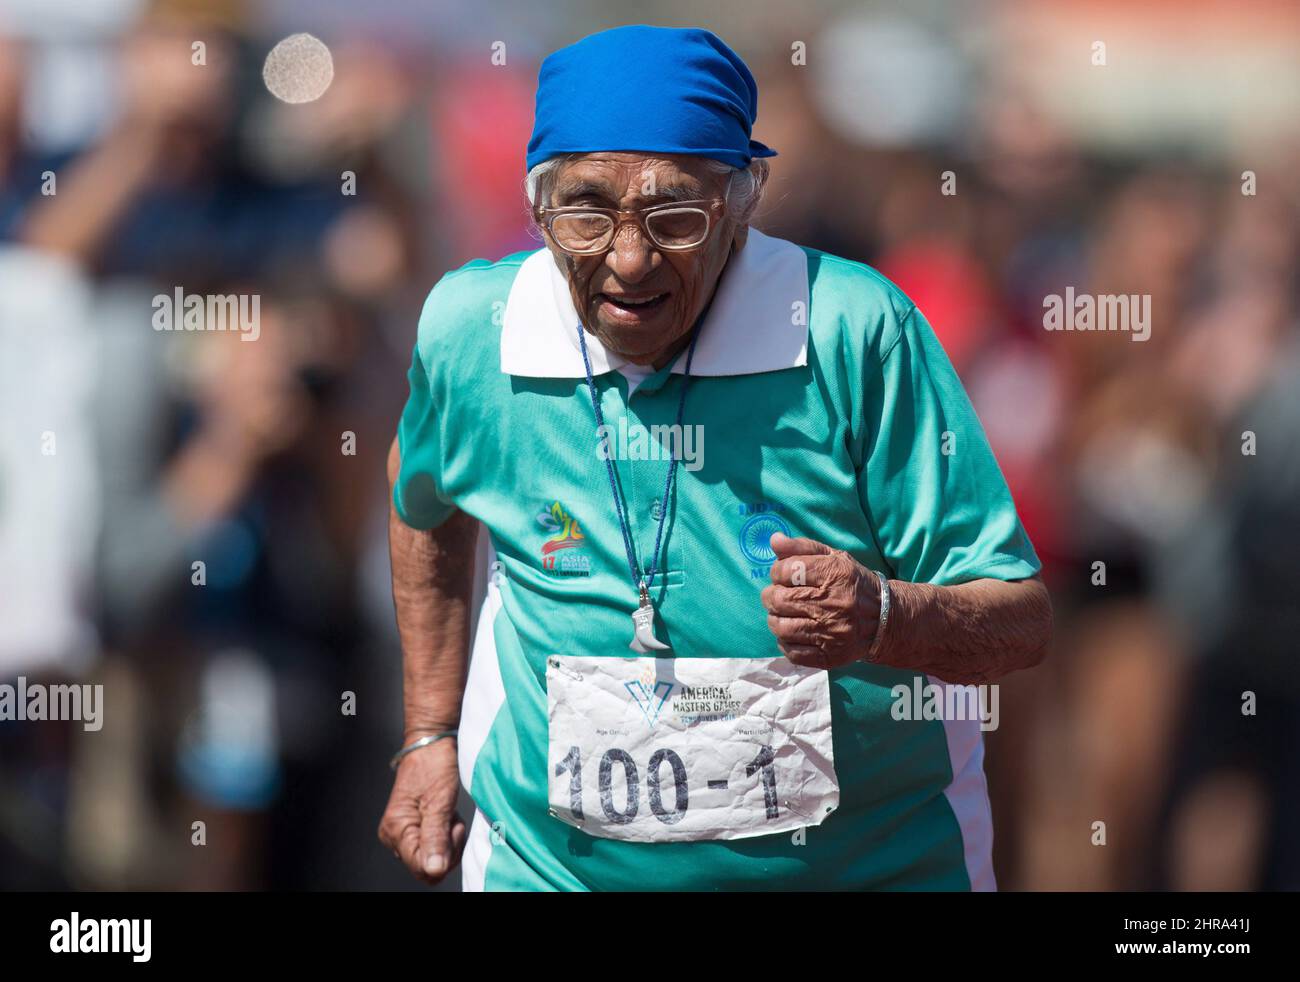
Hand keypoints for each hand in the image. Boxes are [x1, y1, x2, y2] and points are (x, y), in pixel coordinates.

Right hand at [377, 736, 465, 884]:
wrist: (432, 744)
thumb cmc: (434, 766)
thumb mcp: (439, 802)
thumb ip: (436, 838)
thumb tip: (433, 869)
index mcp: (396, 830)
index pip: (422, 868)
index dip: (444, 854)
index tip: (451, 827)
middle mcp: (394, 836)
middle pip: (427, 867)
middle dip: (447, 848)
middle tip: (451, 820)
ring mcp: (403, 832)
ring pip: (433, 858)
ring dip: (448, 840)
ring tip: (448, 814)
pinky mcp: (413, 828)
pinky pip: (434, 846)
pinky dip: (446, 834)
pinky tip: (446, 815)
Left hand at [761, 533, 881, 669]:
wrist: (885, 618)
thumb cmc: (852, 583)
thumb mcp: (834, 558)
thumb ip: (802, 547)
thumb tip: (774, 540)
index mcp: (835, 574)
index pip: (787, 570)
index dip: (777, 572)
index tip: (782, 575)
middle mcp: (833, 604)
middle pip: (780, 600)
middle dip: (771, 596)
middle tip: (777, 596)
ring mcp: (831, 633)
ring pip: (781, 627)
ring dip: (775, 619)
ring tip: (783, 614)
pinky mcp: (829, 656)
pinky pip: (792, 652)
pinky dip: (785, 642)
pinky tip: (793, 633)